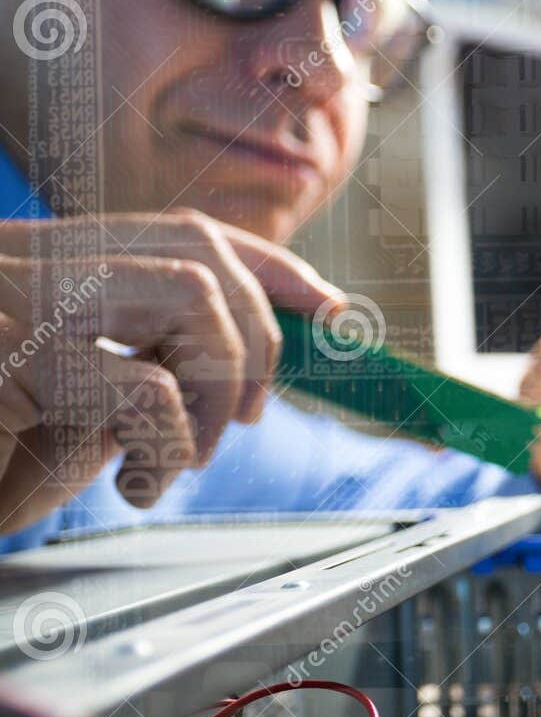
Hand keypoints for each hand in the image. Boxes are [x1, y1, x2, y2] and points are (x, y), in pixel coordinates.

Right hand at [0, 211, 341, 529]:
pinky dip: (168, 445)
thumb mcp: (78, 399)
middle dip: (257, 336)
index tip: (331, 309)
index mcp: (48, 261)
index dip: (272, 266)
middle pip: (204, 254)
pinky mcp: (7, 363)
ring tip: (184, 452)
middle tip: (242, 415)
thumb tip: (251, 369)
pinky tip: (132, 484)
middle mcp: (29, 262)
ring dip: (217, 383)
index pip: (188, 232)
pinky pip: (144, 387)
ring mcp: (14, 302)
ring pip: (189, 296)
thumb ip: (144, 360)